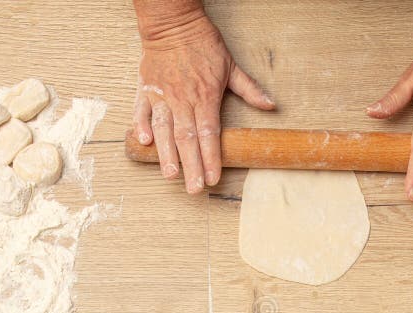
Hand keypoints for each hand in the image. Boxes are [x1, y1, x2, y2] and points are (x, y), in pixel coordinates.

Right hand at [133, 14, 274, 192]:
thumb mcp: (231, 66)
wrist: (173, 23)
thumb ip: (249, 89)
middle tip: (193, 188)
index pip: (209, 134)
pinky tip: (144, 142)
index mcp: (205, 96)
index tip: (213, 177)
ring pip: (164, 129)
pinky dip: (141, 126)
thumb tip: (271, 105)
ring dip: (166, 154)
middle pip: (187, 139)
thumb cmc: (202, 45)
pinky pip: (141, 111)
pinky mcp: (146, 90)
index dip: (211, 157)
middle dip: (191, 165)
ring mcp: (162, 95)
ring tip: (170, 174)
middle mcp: (183, 99)